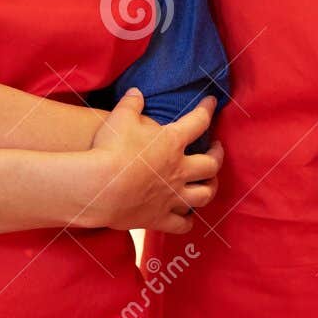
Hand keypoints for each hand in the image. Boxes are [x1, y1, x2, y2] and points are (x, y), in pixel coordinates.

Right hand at [84, 90, 222, 234]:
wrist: (99, 188)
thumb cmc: (110, 148)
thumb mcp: (120, 117)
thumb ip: (131, 103)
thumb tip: (136, 93)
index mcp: (173, 143)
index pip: (198, 122)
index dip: (207, 110)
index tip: (212, 103)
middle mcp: (179, 170)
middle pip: (211, 165)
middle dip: (218, 155)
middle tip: (217, 149)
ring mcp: (172, 196)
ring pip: (203, 195)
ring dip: (210, 188)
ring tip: (209, 183)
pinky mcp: (159, 218)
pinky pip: (182, 224)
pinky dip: (187, 221)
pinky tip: (187, 218)